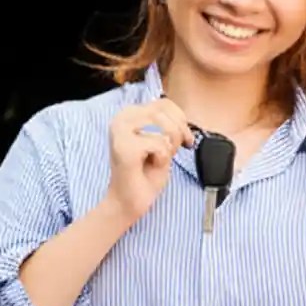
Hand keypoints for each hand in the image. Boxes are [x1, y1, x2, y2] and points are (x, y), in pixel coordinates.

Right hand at [106, 99, 193, 222]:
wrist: (129, 201)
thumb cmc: (144, 174)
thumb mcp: (160, 142)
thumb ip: (166, 125)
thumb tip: (182, 117)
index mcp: (128, 115)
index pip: (164, 103)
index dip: (181, 120)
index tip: (185, 138)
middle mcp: (120, 119)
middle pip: (165, 112)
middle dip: (177, 134)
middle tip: (172, 152)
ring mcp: (120, 132)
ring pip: (164, 126)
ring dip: (169, 147)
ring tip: (157, 159)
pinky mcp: (124, 147)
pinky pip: (160, 144)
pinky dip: (162, 159)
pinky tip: (149, 167)